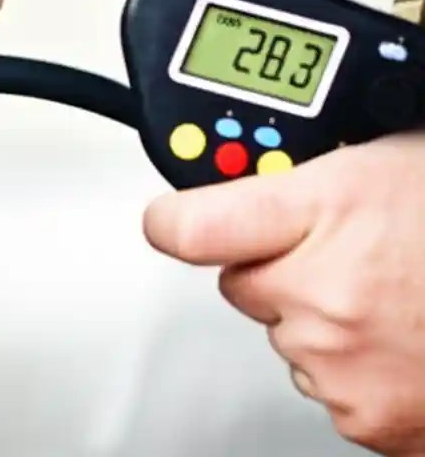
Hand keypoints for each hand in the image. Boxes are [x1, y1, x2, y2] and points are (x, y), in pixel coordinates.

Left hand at [144, 134, 424, 455]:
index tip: (171, 219)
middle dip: (283, 265)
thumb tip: (261, 164)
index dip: (175, 218)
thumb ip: (318, 168)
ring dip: (325, 318)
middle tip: (357, 252)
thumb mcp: (395, 156)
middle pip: (242, 281)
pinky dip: (361, 367)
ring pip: (287, 334)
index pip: (189, 225)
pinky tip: (410, 338)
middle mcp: (322, 292)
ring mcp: (339, 360)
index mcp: (329, 209)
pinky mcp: (364, 415)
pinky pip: (329, 384)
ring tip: (400, 295)